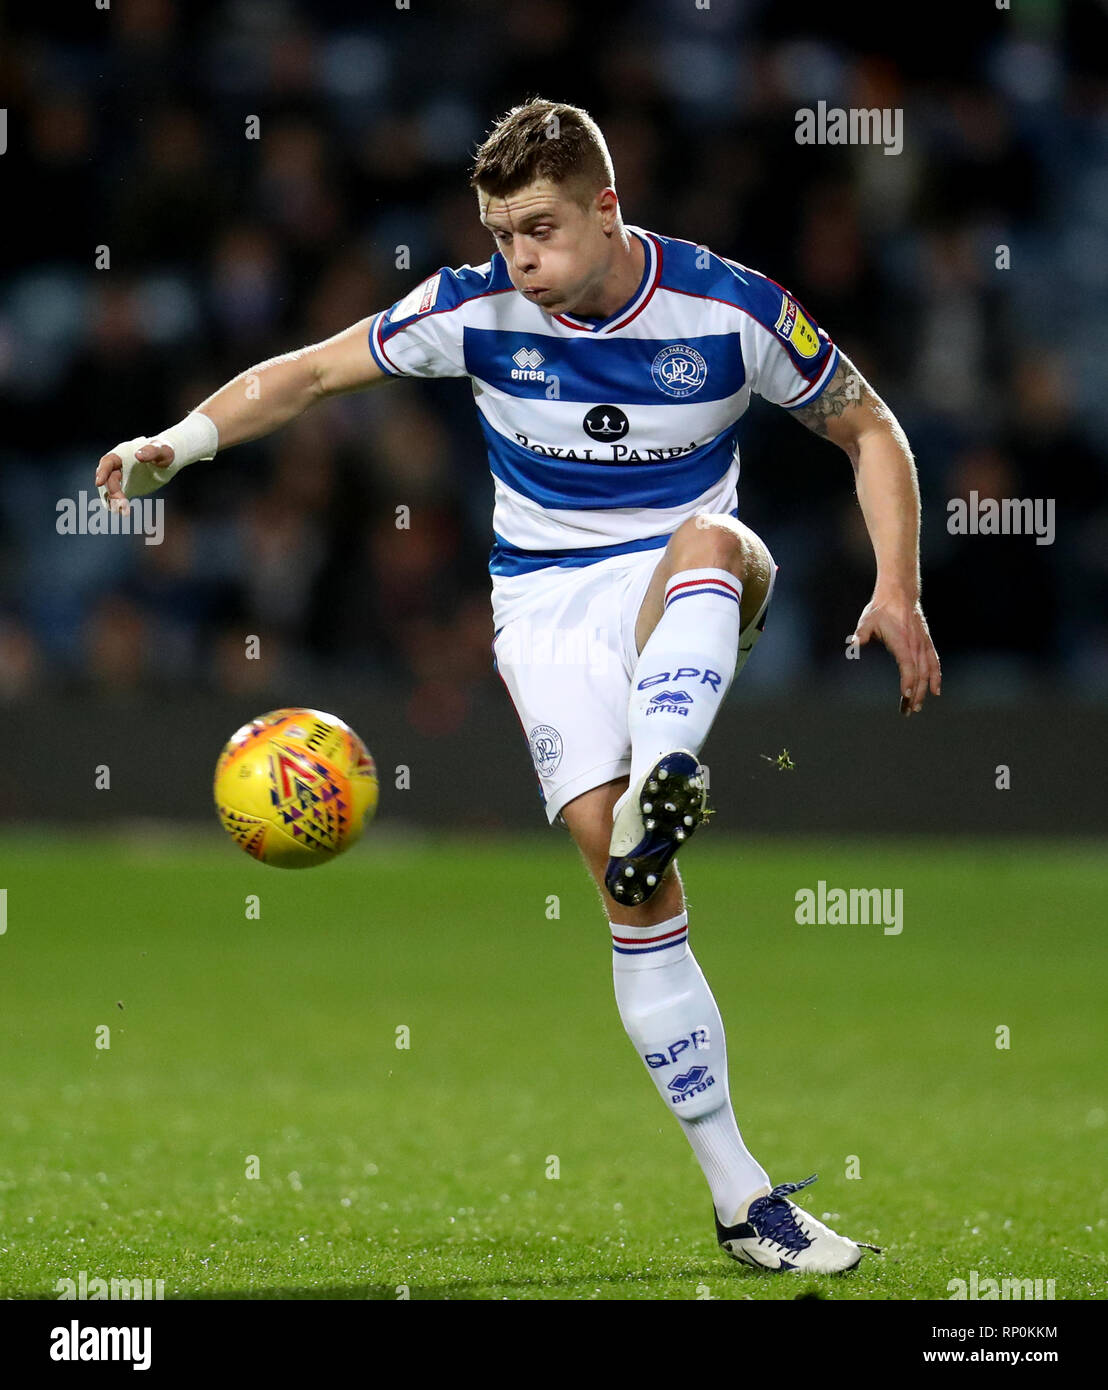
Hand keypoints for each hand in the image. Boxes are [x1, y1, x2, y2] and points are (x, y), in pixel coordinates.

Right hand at [94, 438, 176, 513]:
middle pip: (109, 479)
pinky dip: (118, 504)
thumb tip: (138, 455)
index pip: (107, 462)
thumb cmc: (164, 451)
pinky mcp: (126, 487)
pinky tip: (123, 512)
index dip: (102, 472)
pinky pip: (117, 497)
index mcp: (121, 454)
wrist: (168, 460)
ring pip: (110, 490)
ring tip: (124, 511)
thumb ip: (150, 451)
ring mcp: (121, 477)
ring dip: (114, 501)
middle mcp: (117, 466)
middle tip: (122, 504)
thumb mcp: (160, 450)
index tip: (99, 483)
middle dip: (113, 492)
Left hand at [850, 594, 940, 715]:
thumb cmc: (880, 608)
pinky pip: (934, 662)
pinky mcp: (926, 642)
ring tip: (919, 706)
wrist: (899, 593)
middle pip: (919, 673)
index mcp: (902, 641)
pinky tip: (936, 690)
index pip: (908, 665)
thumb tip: (853, 645)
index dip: (908, 681)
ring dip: (925, 689)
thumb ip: (861, 634)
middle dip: (916, 694)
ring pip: (928, 670)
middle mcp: (915, 644)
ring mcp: (923, 643)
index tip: (906, 696)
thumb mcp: (867, 620)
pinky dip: (936, 676)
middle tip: (909, 711)